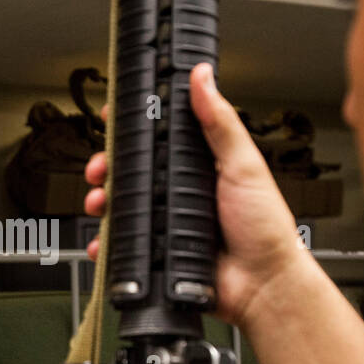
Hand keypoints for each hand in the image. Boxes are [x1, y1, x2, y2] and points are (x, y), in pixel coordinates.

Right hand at [83, 63, 306, 327]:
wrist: (262, 286)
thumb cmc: (264, 228)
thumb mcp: (243, 165)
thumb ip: (221, 122)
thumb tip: (203, 78)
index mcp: (199, 167)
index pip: (159, 138)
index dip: (133, 128)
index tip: (113, 118)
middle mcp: (179, 192)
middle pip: (132, 172)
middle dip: (108, 167)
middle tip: (100, 167)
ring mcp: (167, 222)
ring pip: (123, 206)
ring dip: (103, 202)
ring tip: (99, 202)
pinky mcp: (158, 252)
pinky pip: (124, 245)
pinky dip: (107, 244)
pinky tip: (102, 240)